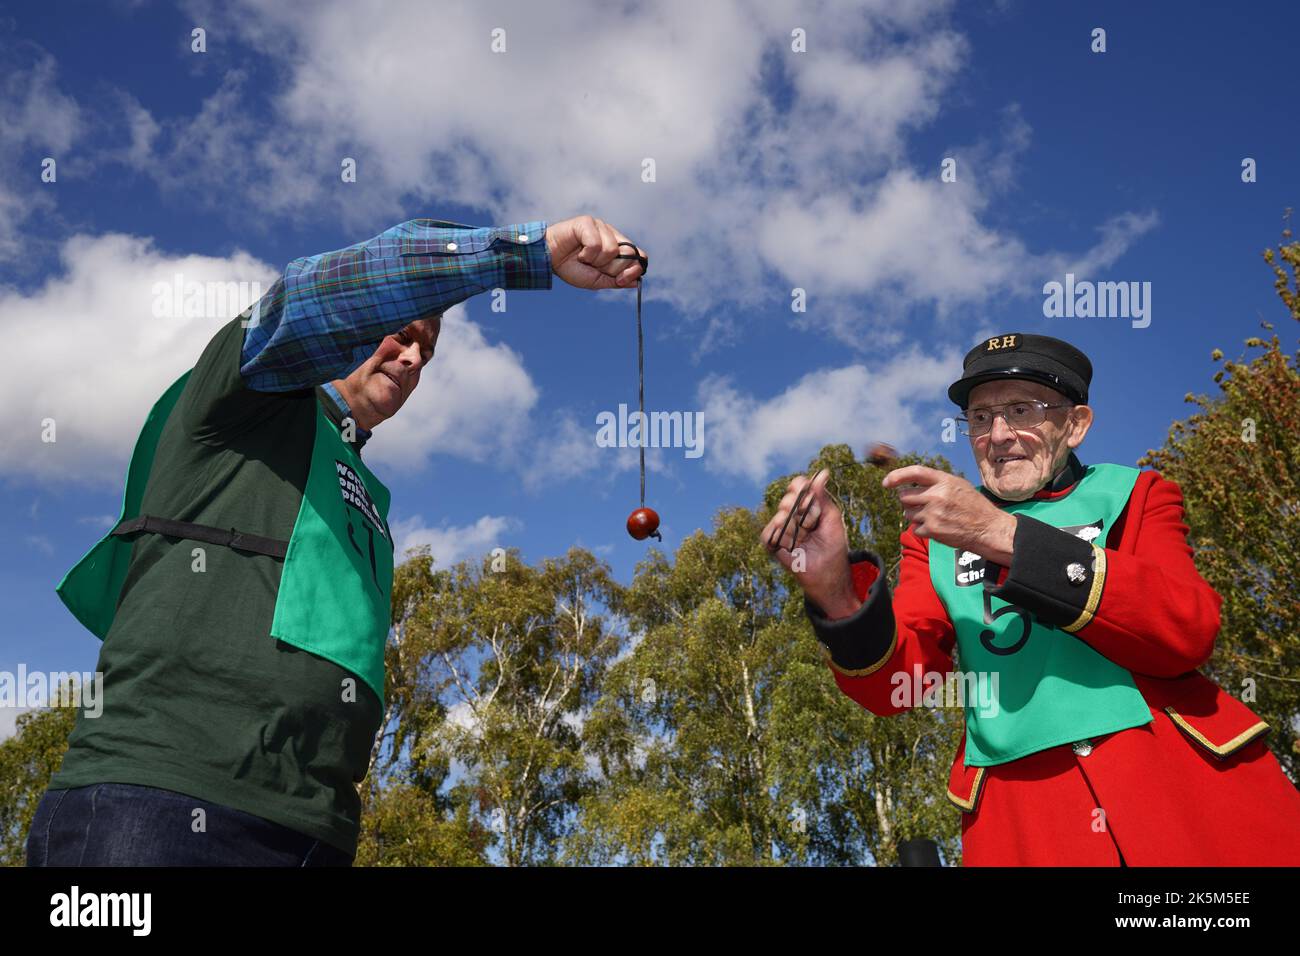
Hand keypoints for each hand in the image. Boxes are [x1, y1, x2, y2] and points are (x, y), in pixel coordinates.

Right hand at [545, 216, 646, 289]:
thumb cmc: (571, 268)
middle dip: (611, 268)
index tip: (620, 280)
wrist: (549, 261)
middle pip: (628, 254)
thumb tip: (636, 281)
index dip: (634, 270)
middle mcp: (612, 235)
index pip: (639, 255)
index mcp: (617, 247)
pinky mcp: (588, 222)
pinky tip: (579, 253)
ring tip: (584, 258)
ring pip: (613, 250)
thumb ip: (617, 281)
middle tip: (594, 266)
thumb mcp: (597, 280)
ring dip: (596, 261)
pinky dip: (587, 254)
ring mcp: (601, 227)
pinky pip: (596, 243)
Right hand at [760, 470, 860, 618]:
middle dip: (800, 509)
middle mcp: (792, 515)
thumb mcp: (832, 518)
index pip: (797, 488)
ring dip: (795, 528)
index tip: (808, 491)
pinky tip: (792, 545)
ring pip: (780, 518)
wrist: (829, 572)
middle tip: (812, 522)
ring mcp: (782, 530)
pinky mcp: (773, 546)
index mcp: (806, 506)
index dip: (800, 487)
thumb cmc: (833, 546)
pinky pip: (768, 535)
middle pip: (787, 500)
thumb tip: (823, 472)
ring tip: (805, 538)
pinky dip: (780, 538)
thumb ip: (823, 496)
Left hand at [882, 465, 1016, 562]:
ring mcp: (932, 513)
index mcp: (944, 480)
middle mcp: (936, 495)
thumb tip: (911, 484)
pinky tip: (937, 527)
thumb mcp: (958, 485)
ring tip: (933, 516)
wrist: (987, 528)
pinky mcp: (932, 530)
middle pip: (904, 496)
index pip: (914, 472)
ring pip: (907, 514)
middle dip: (908, 501)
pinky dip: (923, 529)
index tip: (886, 482)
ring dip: (915, 516)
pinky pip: (915, 528)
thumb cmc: (973, 506)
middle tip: (920, 504)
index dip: (896, 476)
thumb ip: (936, 482)